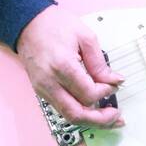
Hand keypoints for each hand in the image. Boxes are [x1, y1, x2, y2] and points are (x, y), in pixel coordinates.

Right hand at [16, 6, 127, 128]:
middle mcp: (49, 82)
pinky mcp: (41, 91)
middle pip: (76, 113)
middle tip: (117, 116)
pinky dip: (79, 113)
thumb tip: (114, 80)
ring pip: (68, 116)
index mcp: (62, 66)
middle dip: (100, 119)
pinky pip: (62, 108)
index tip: (115, 84)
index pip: (88, 93)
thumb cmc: (55, 25)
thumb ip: (99, 62)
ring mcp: (43, 89)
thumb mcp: (85, 37)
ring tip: (108, 119)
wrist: (28, 24)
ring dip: (90, 121)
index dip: (105, 92)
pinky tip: (92, 111)